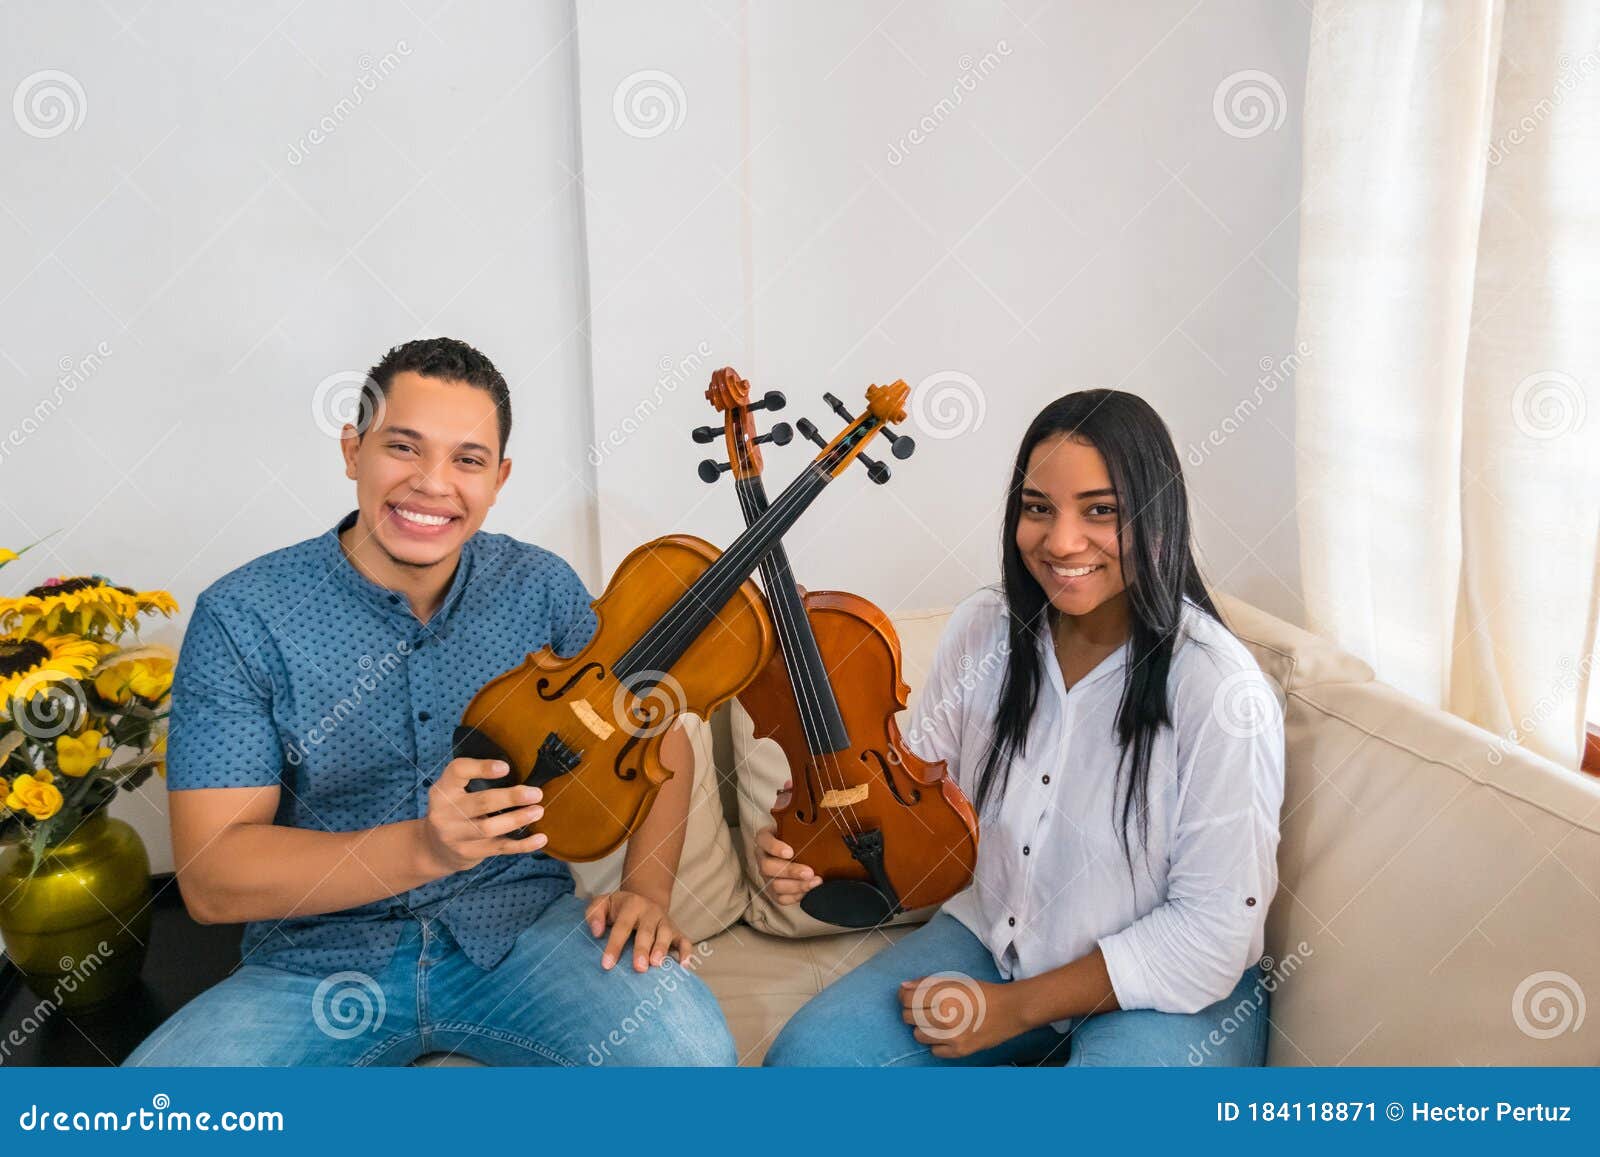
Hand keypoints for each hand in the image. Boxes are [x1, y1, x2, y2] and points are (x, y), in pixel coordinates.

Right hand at [418, 757, 546, 873]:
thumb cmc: (453, 810)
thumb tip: (520, 768)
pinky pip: (500, 848)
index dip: (482, 768)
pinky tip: (540, 838)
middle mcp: (446, 813)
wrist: (434, 848)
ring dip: (517, 819)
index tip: (506, 767)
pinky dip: (523, 845)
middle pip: (481, 803)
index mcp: (443, 790)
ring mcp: (457, 836)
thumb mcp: (452, 791)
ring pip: (490, 828)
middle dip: (511, 797)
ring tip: (538, 811)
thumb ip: (473, 780)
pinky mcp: (471, 853)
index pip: (457, 771)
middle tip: (535, 793)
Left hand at [586, 889, 693, 970]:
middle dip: (642, 949)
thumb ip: (594, 914)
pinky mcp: (677, 931)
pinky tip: (683, 966)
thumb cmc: (618, 909)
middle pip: (646, 931)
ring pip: (666, 934)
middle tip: (639, 968)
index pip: (622, 926)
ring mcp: (665, 921)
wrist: (643, 900)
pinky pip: (685, 941)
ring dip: (662, 949)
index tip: (607, 965)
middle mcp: (651, 912)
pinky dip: (686, 952)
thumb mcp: (602, 904)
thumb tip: (597, 932)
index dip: (614, 945)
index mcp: (632, 905)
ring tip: (656, 964)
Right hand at [754, 800, 819, 905]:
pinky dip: (795, 897)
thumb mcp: (794, 813)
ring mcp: (768, 876)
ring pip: (775, 885)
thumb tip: (790, 783)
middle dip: (790, 871)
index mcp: (765, 837)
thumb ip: (791, 798)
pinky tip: (810, 890)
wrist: (798, 850)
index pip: (763, 840)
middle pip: (768, 867)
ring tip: (815, 881)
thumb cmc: (795, 831)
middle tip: (810, 871)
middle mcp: (762, 857)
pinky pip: (780, 899)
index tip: (790, 851)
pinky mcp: (775, 891)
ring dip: (795, 886)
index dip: (774, 847)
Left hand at [899, 974, 1027, 1058]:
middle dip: (912, 1011)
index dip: (903, 996)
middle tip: (923, 1008)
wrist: (1009, 1010)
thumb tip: (904, 987)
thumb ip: (926, 983)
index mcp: (942, 995)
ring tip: (935, 1021)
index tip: (907, 995)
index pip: (906, 999)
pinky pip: (934, 1051)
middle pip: (908, 1017)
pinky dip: (936, 1043)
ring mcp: (951, 1037)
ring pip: (918, 1035)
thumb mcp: (953, 981)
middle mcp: (944, 1017)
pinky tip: (945, 1034)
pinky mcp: (959, 1051)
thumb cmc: (981, 992)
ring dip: (922, 1028)